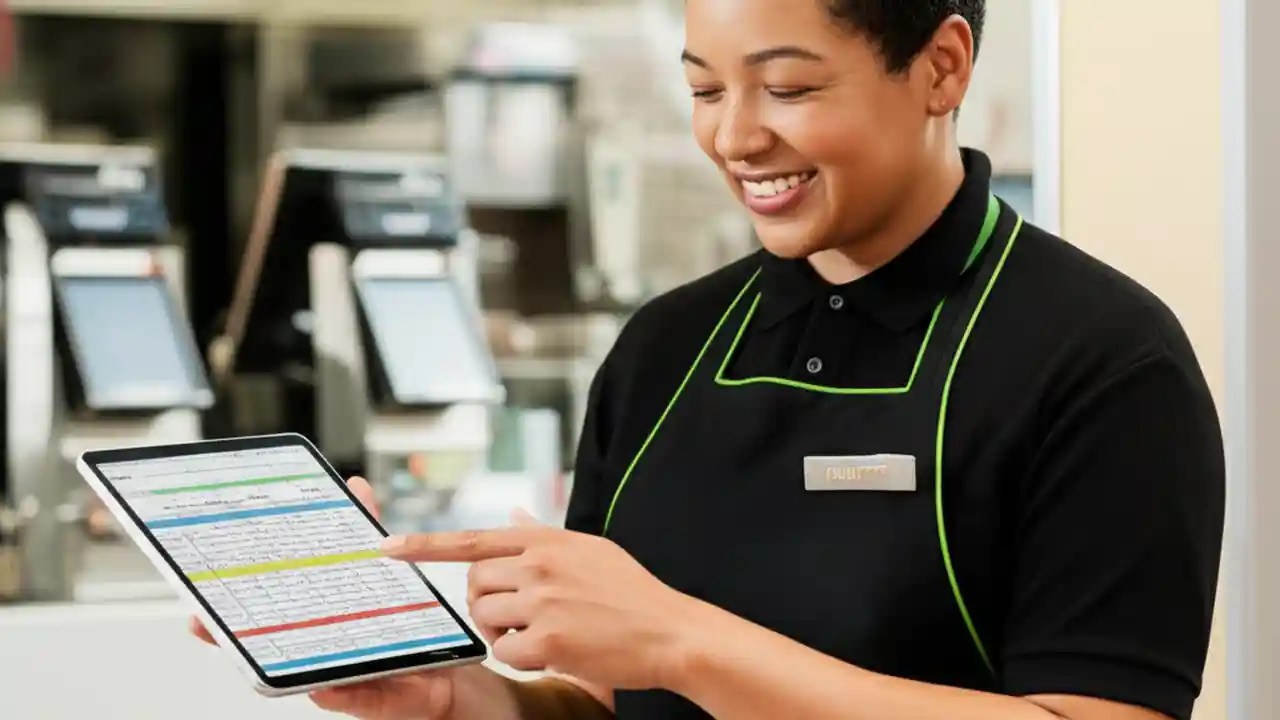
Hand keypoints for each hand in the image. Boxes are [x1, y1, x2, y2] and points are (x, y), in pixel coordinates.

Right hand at [188, 478, 515, 718]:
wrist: (452, 669)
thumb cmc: (409, 624)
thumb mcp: (386, 571)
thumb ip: (370, 530)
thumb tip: (354, 486)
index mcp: (319, 620)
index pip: (268, 609)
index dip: (229, 603)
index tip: (196, 588)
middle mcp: (321, 651)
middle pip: (266, 645)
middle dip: (230, 634)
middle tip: (201, 620)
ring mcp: (341, 677)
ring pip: (299, 675)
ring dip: (273, 667)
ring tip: (249, 652)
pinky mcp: (371, 698)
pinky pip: (349, 699)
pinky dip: (335, 693)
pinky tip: (322, 685)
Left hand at [381, 511, 699, 691]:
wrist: (669, 630)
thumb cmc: (632, 592)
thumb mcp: (590, 550)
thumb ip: (544, 536)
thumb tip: (513, 518)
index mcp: (548, 539)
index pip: (474, 538)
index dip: (426, 545)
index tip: (388, 547)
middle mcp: (541, 564)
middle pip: (473, 582)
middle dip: (483, 601)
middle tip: (513, 613)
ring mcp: (544, 600)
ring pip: (485, 616)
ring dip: (501, 629)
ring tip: (538, 630)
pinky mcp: (549, 638)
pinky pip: (505, 651)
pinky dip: (521, 656)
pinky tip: (550, 650)